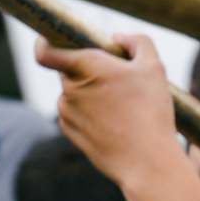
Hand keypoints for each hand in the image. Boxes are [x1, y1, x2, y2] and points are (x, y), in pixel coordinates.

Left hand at [37, 35, 185, 194]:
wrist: (147, 162)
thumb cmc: (151, 112)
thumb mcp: (155, 67)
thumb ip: (137, 42)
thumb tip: (118, 38)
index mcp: (86, 66)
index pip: (45, 50)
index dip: (44, 42)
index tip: (53, 40)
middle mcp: (69, 88)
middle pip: (71, 70)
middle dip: (90, 71)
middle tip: (120, 81)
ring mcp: (67, 112)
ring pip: (75, 92)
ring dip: (92, 94)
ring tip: (124, 108)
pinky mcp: (70, 132)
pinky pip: (76, 114)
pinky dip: (91, 114)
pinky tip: (116, 124)